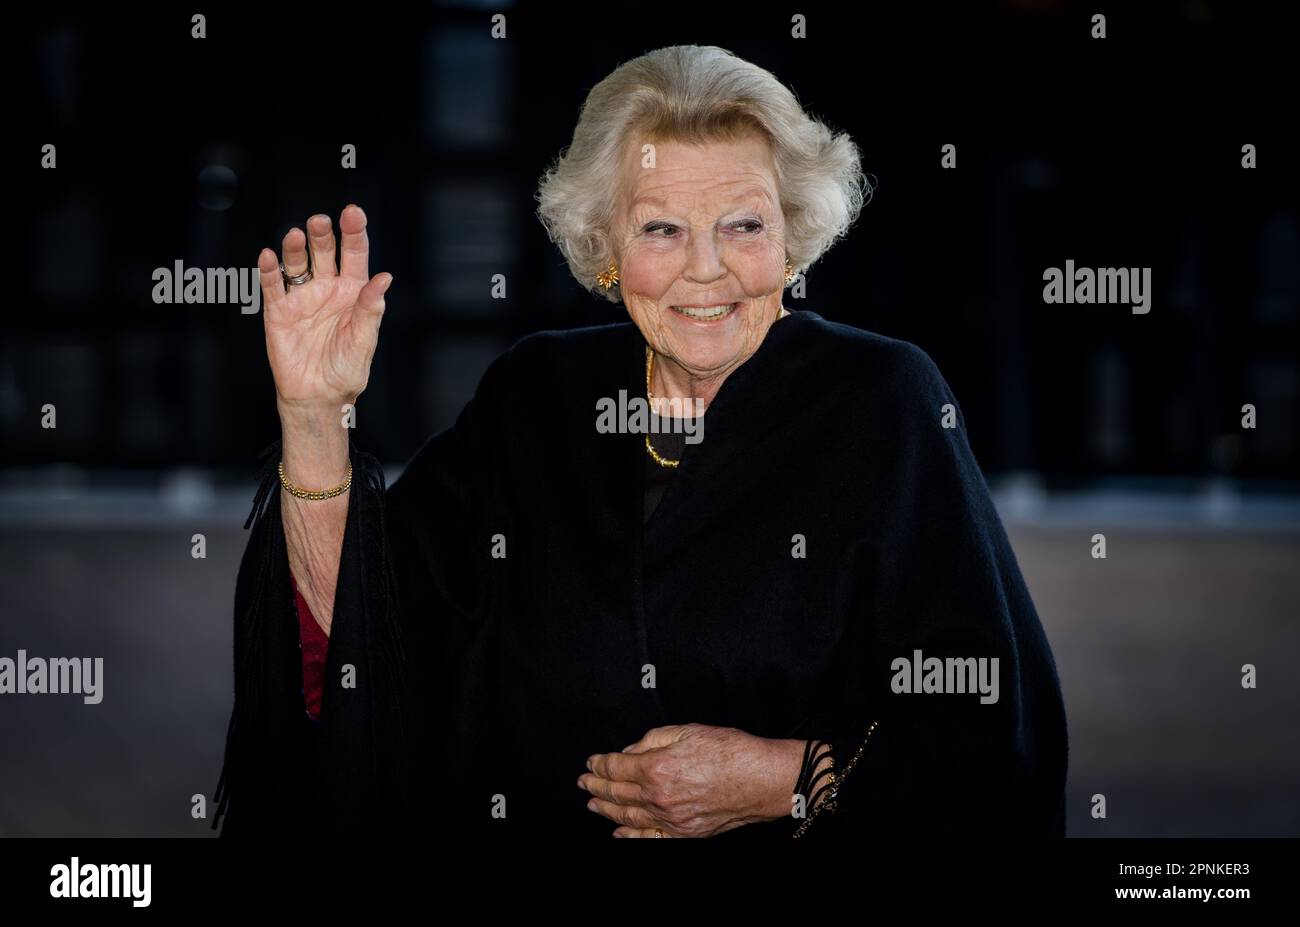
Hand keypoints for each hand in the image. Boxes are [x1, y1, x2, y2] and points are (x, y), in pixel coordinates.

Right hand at [258, 204, 391, 412]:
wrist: (318, 397)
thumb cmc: (346, 370)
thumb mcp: (364, 340)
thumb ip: (371, 309)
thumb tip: (385, 278)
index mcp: (353, 292)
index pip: (354, 254)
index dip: (354, 233)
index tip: (353, 213)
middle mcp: (327, 288)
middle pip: (324, 252)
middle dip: (323, 235)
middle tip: (321, 222)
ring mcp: (302, 297)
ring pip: (297, 263)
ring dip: (296, 247)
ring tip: (297, 235)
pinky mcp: (279, 311)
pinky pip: (273, 286)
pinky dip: (270, 270)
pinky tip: (270, 255)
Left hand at [577, 723, 801, 837]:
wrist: (761, 779)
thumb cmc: (731, 751)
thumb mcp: (687, 730)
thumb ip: (653, 739)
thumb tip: (631, 751)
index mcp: (656, 767)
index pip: (615, 767)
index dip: (599, 764)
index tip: (592, 762)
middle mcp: (659, 797)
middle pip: (617, 794)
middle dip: (595, 787)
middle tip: (583, 782)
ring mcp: (671, 819)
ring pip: (628, 817)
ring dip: (606, 810)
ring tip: (593, 804)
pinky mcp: (685, 833)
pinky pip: (649, 837)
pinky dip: (630, 836)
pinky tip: (619, 833)